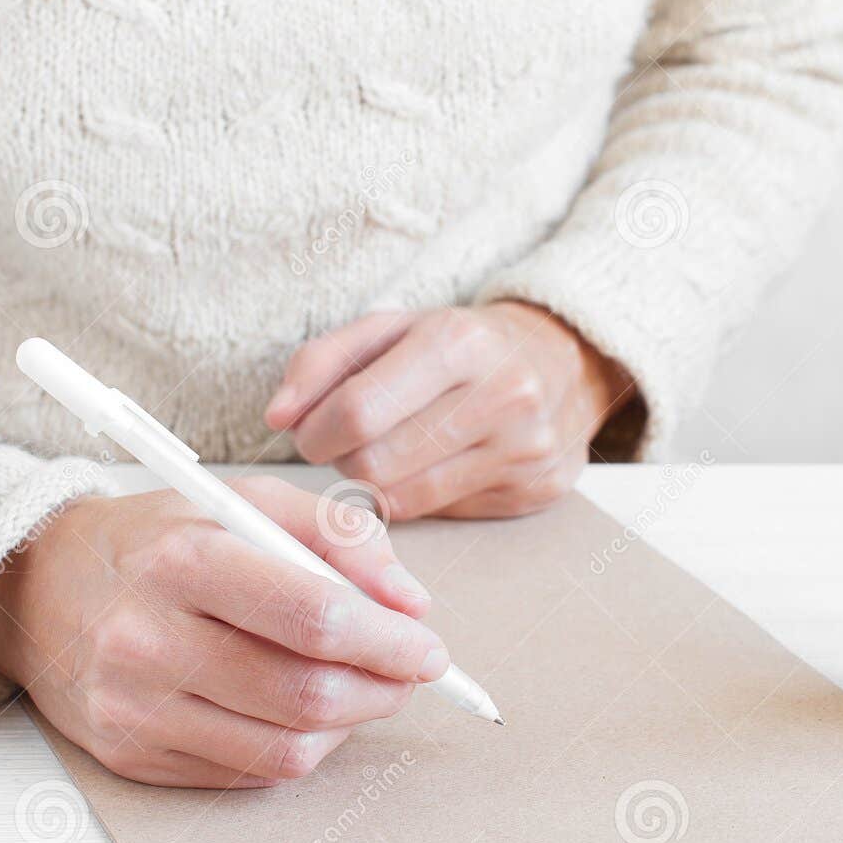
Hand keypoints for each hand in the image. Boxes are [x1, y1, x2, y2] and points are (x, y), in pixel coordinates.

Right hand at [0, 480, 449, 787]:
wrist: (37, 588)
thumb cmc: (157, 537)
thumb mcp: (244, 499)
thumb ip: (338, 535)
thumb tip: (411, 602)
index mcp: (184, 560)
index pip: (314, 616)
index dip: (390, 640)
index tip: (429, 646)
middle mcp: (150, 640)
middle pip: (306, 693)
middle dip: (384, 688)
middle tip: (410, 672)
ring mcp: (136, 708)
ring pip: (286, 747)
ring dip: (351, 724)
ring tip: (364, 688)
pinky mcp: (132, 755)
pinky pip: (249, 773)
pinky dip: (300, 746)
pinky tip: (307, 711)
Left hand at [265, 302, 633, 518]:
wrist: (564, 360)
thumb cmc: (461, 344)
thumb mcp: (391, 328)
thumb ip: (322, 362)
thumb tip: (278, 416)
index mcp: (460, 342)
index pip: (357, 411)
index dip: (314, 432)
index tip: (308, 431)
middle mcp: (502, 396)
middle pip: (376, 464)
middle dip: (342, 459)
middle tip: (345, 443)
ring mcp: (526, 450)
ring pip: (405, 500)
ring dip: (374, 483)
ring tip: (384, 451)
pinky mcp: (538, 490)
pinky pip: (442, 514)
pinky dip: (419, 495)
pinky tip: (430, 465)